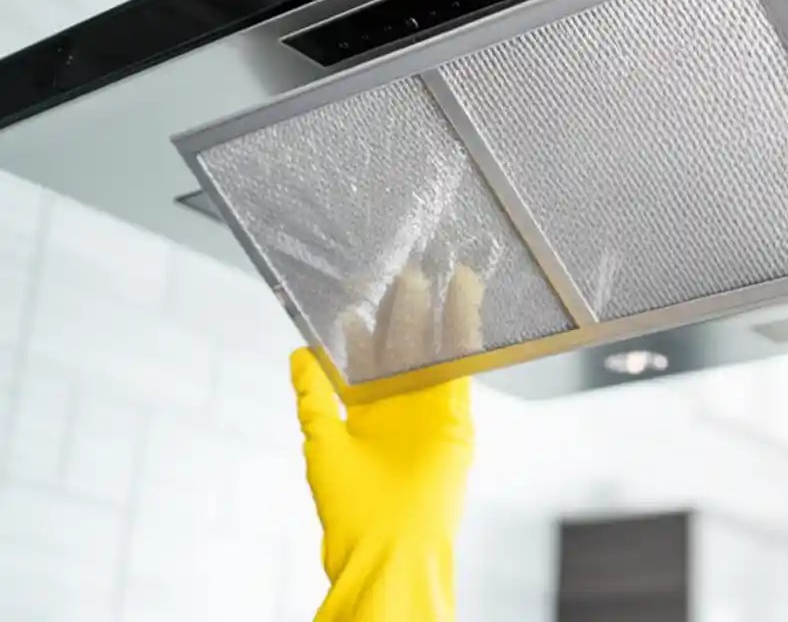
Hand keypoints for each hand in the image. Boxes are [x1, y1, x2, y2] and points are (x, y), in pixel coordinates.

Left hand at [291, 264, 482, 621]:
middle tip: (400, 271)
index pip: (366, 356)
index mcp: (367, 412)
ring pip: (435, 346)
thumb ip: (313, 394)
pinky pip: (462, 361)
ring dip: (436, 309)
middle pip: (403, 344)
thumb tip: (299, 353)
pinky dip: (465, 327)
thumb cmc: (349, 504)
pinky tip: (463, 295)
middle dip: (401, 307)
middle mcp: (401, 404)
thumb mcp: (321, 439)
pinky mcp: (457, 410)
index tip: (356, 291)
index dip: (362, 324)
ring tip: (429, 273)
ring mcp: (430, 406)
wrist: (388, 540)